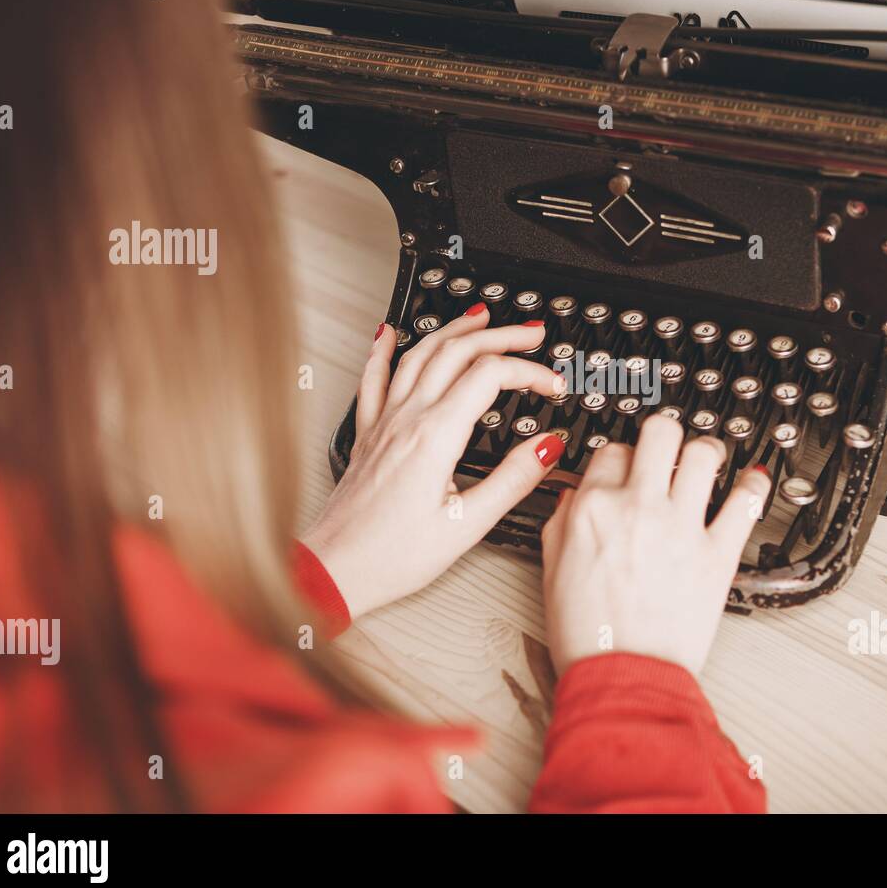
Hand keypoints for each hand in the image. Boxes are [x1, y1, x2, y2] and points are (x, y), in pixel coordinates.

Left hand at [301, 308, 566, 618]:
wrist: (334, 570)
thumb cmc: (391, 556)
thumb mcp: (467, 525)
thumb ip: (513, 481)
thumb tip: (547, 447)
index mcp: (435, 437)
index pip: (490, 376)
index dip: (529, 371)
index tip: (552, 385)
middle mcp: (407, 419)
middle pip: (458, 353)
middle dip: (501, 335)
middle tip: (533, 332)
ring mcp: (384, 422)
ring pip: (419, 355)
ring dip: (454, 330)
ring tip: (481, 317)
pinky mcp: (367, 435)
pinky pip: (374, 378)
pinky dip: (384, 349)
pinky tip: (389, 332)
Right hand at [540, 415, 770, 675]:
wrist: (623, 679)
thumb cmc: (588, 637)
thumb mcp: (552, 572)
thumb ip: (563, 524)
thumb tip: (575, 497)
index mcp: (593, 509)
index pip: (612, 452)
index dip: (621, 458)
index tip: (628, 468)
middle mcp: (638, 508)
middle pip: (660, 433)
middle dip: (664, 435)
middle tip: (670, 450)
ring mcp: (681, 528)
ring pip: (704, 455)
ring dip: (707, 452)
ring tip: (709, 459)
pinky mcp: (717, 555)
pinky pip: (745, 504)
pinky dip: (753, 487)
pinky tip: (754, 481)